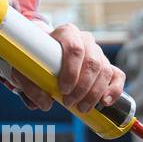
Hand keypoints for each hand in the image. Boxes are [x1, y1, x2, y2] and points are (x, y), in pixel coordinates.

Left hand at [7, 23, 124, 114]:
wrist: (44, 52)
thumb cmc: (35, 58)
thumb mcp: (25, 69)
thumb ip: (30, 86)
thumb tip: (44, 105)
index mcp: (66, 33)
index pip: (74, 48)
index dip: (72, 70)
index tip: (63, 90)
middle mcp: (85, 39)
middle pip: (92, 62)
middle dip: (82, 87)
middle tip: (70, 103)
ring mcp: (98, 52)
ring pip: (104, 71)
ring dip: (94, 93)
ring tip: (81, 108)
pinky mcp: (106, 64)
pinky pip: (117, 75)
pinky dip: (114, 90)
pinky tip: (105, 102)